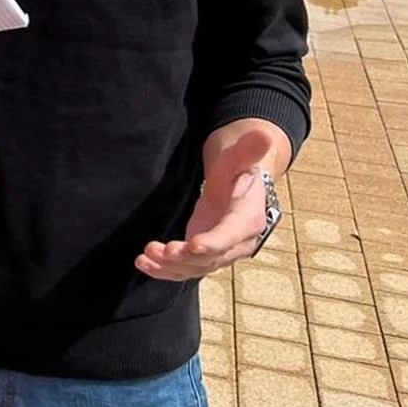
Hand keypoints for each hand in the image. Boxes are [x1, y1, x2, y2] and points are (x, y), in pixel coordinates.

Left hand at [135, 127, 279, 281]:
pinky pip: (186, 269)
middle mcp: (237, 242)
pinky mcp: (204, 254)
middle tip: (158, 250)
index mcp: (248, 218)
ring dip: (170, 267)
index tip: (193, 245)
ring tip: (145, 258)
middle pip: (212, 258)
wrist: (238, 181)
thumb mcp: (241, 156)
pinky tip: (144, 264)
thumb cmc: (238, 166)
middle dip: (185, 258)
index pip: (232, 234)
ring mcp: (220, 251)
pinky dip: (165, 271)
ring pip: (196, 268)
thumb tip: (263, 135)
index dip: (214, 243)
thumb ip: (249, 149)